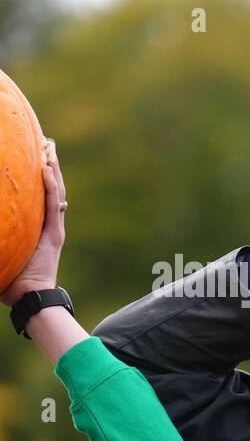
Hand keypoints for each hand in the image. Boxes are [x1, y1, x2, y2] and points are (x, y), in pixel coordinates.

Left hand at [2, 139, 66, 306]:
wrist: (29, 298)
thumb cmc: (11, 281)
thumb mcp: (3, 251)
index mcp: (39, 229)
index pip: (41, 196)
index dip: (41, 176)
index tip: (37, 156)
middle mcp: (49, 226)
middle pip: (51, 189)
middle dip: (50, 165)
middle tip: (47, 143)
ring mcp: (53, 229)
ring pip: (54, 192)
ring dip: (52, 169)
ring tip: (49, 148)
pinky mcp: (54, 234)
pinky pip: (52, 205)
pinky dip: (49, 186)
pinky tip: (46, 169)